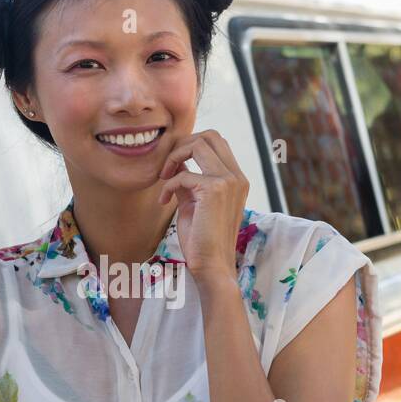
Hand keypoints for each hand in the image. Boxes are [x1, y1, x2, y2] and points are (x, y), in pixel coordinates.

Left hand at [157, 129, 248, 282]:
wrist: (211, 266)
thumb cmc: (201, 240)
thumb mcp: (194, 203)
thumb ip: (188, 181)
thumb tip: (175, 163)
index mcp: (236, 179)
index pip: (217, 142)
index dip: (190, 145)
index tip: (173, 165)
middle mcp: (237, 177)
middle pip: (210, 135)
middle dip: (182, 145)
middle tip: (167, 168)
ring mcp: (229, 181)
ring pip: (199, 144)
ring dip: (174, 157)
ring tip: (164, 178)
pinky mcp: (215, 190)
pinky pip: (183, 174)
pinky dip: (168, 185)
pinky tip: (163, 201)